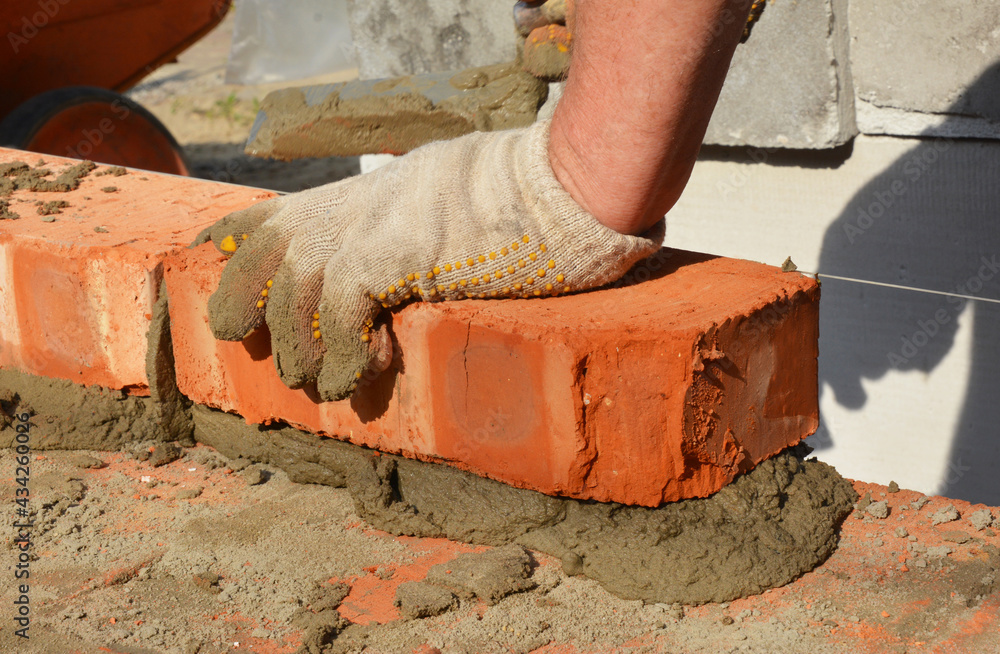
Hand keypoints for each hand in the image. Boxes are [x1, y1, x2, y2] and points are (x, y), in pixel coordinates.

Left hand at [203, 120, 662, 400]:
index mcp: (351, 197)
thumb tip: (387, 273)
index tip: (211, 269)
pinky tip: (368, 376)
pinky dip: (347, 362)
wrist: (550, 185)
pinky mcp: (379, 260)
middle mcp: (338, 212)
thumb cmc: (512, 198)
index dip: (229, 246)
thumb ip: (397, 229)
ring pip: (292, 309)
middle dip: (258, 322)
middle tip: (291, 367)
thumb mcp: (435, 201)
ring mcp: (355, 233)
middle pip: (256, 269)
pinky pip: (337, 326)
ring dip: (308, 360)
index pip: (263, 218)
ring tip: (332, 386)